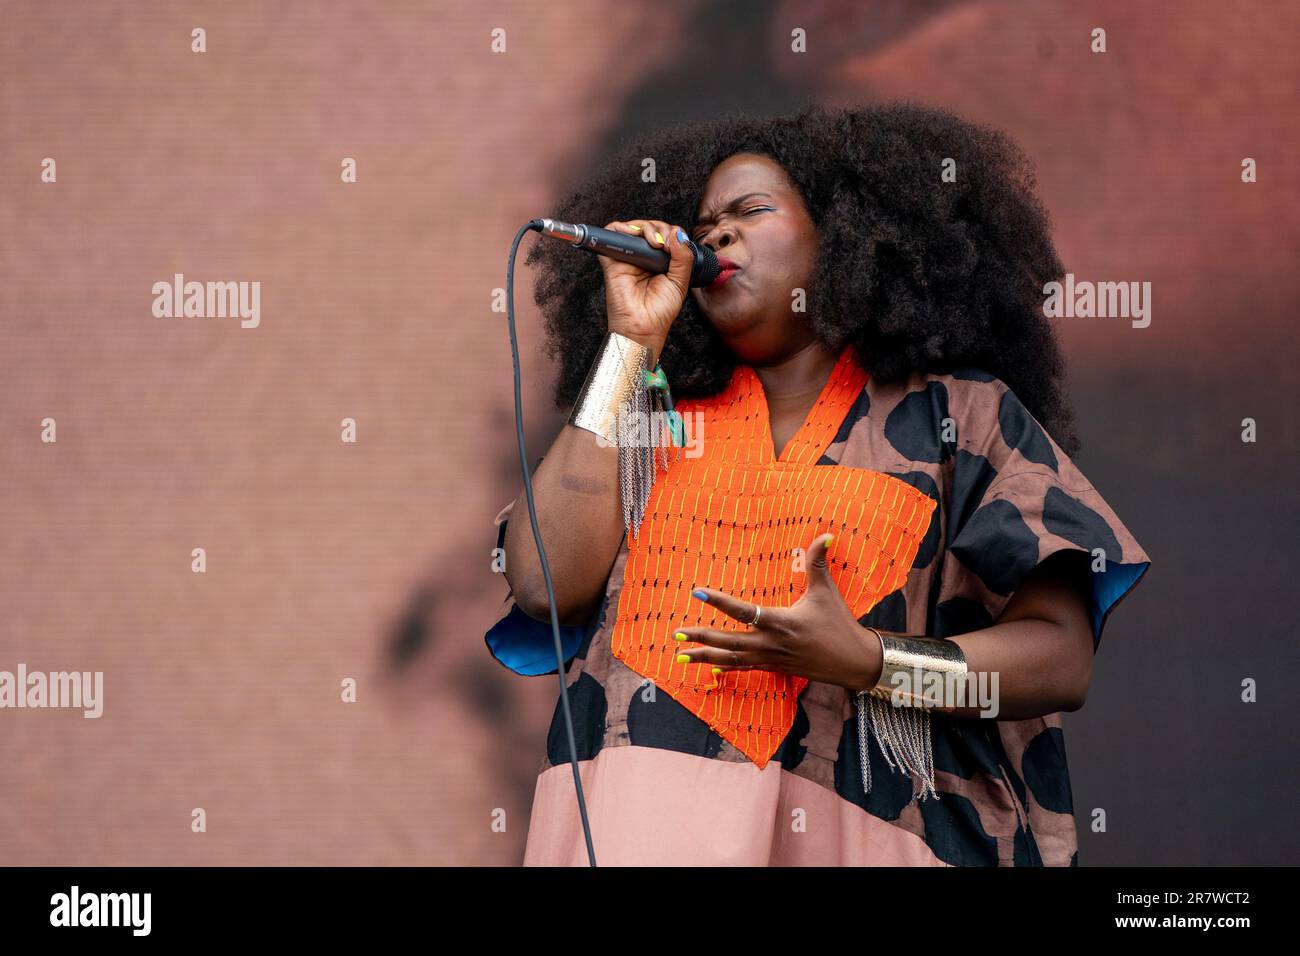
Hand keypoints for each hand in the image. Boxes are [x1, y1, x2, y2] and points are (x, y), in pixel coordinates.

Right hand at [598, 219, 695, 360]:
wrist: (644, 327)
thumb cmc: (660, 311)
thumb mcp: (680, 281)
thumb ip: (683, 257)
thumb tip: (677, 233)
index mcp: (659, 262)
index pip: (665, 235)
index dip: (671, 233)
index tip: (676, 246)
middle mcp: (642, 258)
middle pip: (649, 228)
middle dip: (660, 228)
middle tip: (665, 245)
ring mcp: (627, 258)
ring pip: (633, 228)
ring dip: (645, 227)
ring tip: (655, 242)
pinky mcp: (612, 260)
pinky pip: (611, 234)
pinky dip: (621, 228)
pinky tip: (635, 235)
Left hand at [673, 533, 884, 691]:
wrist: (854, 662)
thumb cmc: (839, 623)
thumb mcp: (827, 591)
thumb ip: (819, 562)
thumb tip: (826, 534)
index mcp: (781, 621)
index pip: (744, 611)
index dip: (720, 601)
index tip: (698, 592)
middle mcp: (771, 643)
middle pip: (729, 641)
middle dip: (700, 637)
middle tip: (676, 634)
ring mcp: (771, 658)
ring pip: (732, 660)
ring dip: (705, 657)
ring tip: (681, 656)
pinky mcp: (775, 667)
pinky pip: (745, 668)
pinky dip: (726, 668)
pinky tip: (710, 670)